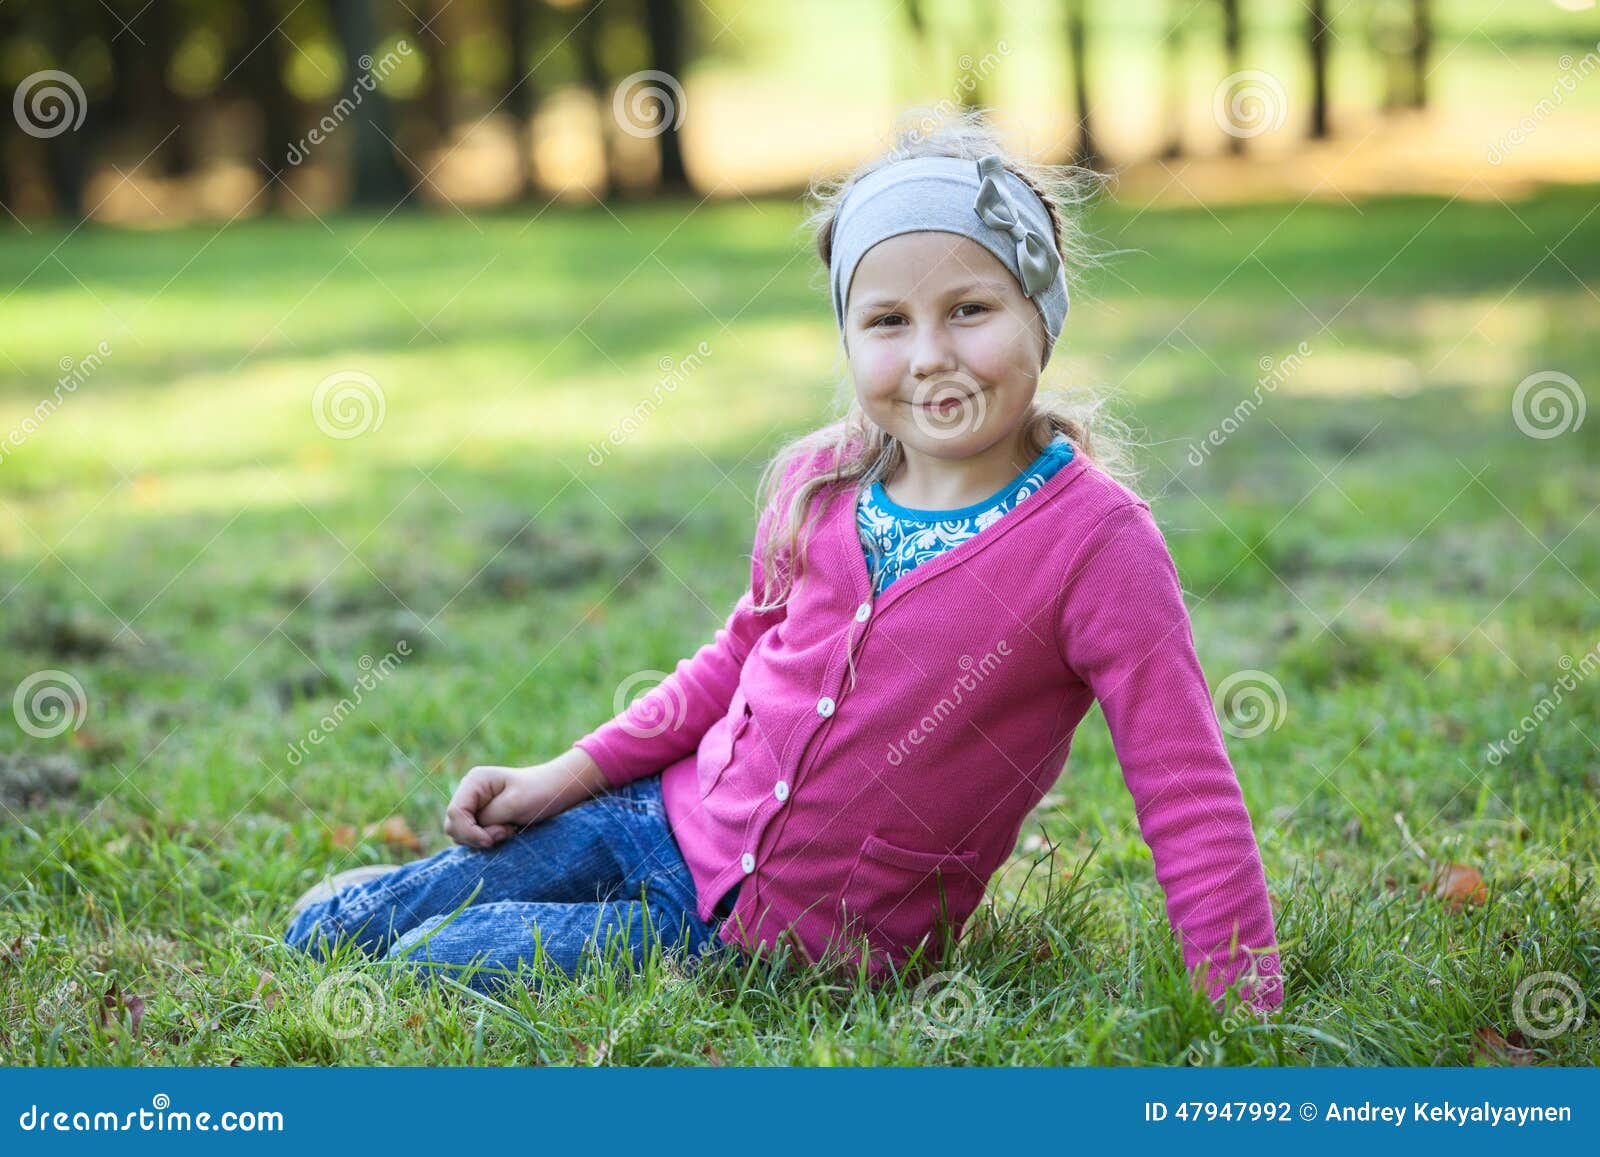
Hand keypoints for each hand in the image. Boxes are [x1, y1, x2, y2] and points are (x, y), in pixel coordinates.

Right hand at [443, 748, 608, 848]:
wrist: (557, 791)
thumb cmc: (539, 793)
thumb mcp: (513, 804)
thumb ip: (486, 819)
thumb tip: (464, 832)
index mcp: (474, 782)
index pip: (454, 813)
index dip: (469, 831)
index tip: (492, 840)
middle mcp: (469, 792)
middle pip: (453, 826)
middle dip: (477, 836)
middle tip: (505, 832)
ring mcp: (474, 806)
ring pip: (461, 834)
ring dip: (484, 838)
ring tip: (509, 829)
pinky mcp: (481, 818)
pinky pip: (473, 836)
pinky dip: (488, 839)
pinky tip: (507, 831)